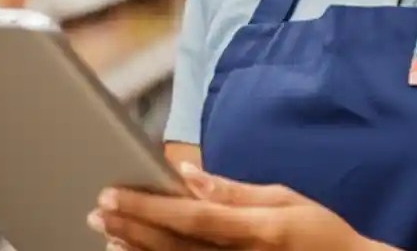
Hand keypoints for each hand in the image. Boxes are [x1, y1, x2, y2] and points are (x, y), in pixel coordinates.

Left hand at [88, 163, 387, 250]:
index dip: (146, 207)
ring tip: (107, 234)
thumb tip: (188, 173)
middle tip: (97, 209)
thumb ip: (233, 191)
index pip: (188, 216)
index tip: (112, 194)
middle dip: (130, 227)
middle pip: (172, 246)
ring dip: (135, 250)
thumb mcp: (284, 200)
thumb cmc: (319, 234)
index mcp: (254, 230)